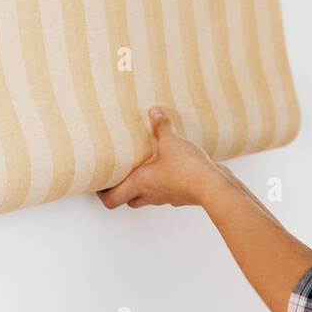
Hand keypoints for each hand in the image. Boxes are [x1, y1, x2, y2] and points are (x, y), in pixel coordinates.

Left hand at [97, 106, 221, 208]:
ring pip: (149, 196)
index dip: (102, 194)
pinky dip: (165, 182)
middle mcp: (150, 194)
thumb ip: (161, 127)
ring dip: (145, 186)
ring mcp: (167, 197)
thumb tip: (154, 112)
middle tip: (120, 175)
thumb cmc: (186, 169)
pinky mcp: (182, 196)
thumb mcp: (171, 141)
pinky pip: (168, 191)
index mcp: (140, 183)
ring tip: (146, 168)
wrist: (213, 186)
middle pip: (129, 200)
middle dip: (123, 189)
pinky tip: (171, 168)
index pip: (112, 199)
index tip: (99, 184)